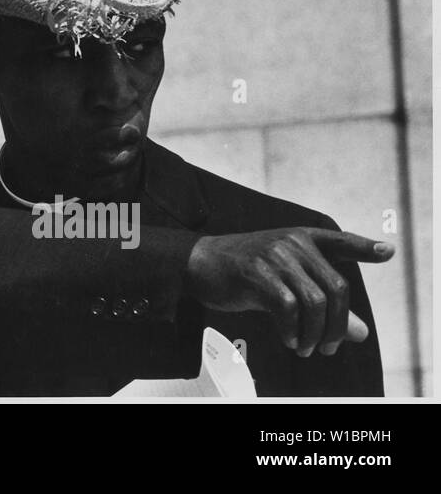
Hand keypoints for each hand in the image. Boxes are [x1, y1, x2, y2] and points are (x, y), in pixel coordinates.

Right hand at [186, 228, 392, 357]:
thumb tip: (360, 332)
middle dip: (337, 326)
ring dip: (315, 334)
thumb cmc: (245, 274)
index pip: (340, 242)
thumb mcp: (285, 283)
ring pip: (314, 302)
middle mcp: (293, 243)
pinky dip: (292, 331)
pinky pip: (288, 308)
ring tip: (305, 348)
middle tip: (327, 348)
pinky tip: (288, 339)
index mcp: (302, 238)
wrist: (198, 263)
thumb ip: (322, 303)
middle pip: (335, 289)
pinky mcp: (257, 273)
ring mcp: (275, 256)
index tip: (388, 252)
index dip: (365, 247)